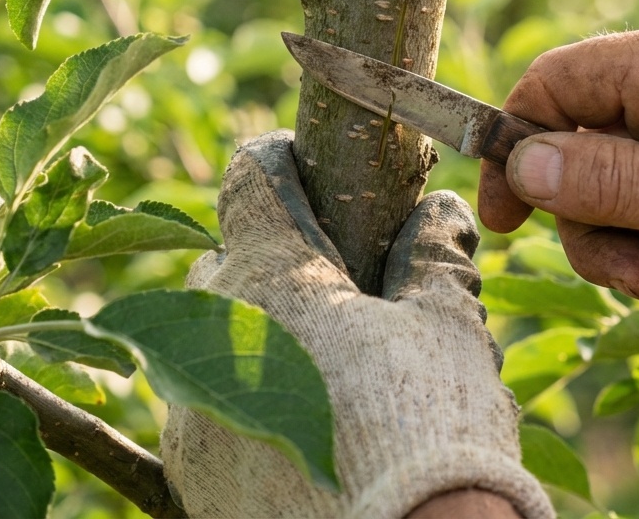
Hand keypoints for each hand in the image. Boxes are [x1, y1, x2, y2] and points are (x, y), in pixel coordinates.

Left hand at [161, 131, 551, 518]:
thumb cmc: (432, 430)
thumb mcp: (448, 328)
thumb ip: (433, 257)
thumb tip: (439, 212)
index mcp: (271, 279)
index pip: (252, 177)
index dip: (285, 159)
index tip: (313, 163)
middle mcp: (208, 338)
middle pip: (226, 261)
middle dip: (276, 257)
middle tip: (342, 281)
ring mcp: (190, 415)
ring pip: (212, 340)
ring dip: (261, 332)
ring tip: (332, 361)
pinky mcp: (191, 478)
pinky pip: (208, 413)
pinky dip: (248, 403)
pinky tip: (312, 425)